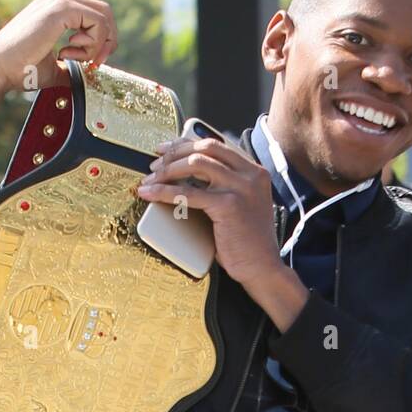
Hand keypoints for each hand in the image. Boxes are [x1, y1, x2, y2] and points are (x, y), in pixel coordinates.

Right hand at [0, 0, 118, 110]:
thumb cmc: (19, 70)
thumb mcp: (54, 68)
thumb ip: (74, 66)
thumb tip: (90, 74)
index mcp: (54, 7)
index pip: (94, 15)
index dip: (101, 41)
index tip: (90, 63)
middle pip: (104, 11)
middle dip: (107, 41)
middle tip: (93, 63)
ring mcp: (58, 0)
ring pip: (103, 16)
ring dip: (98, 44)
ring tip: (73, 59)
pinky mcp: (60, 9)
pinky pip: (97, 22)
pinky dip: (93, 43)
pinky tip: (69, 54)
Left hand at [137, 135, 298, 305]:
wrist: (262, 268)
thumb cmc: (247, 243)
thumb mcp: (241, 205)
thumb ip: (224, 187)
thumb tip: (186, 176)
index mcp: (254, 171)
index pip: (216, 145)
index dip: (186, 143)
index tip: (166, 149)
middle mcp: (250, 175)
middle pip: (205, 148)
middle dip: (174, 153)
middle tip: (154, 166)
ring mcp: (241, 188)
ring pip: (195, 163)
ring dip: (168, 170)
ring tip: (150, 180)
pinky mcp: (228, 205)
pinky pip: (188, 193)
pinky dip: (164, 192)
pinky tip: (150, 194)